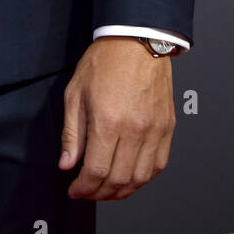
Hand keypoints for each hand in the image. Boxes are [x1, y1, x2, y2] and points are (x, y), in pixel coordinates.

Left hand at [59, 37, 175, 199]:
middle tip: (88, 192)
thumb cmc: (105, 61)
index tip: (75, 190)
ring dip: (122, 191)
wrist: (136, 40)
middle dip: (99, 193)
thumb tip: (67, 163)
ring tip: (107, 190)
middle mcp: (134, 130)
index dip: (83, 188)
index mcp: (107, 121)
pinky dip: (143, 178)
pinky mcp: (167, 128)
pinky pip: (158, 165)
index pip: (96, 171)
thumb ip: (71, 133)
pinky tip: (130, 177)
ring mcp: (154, 130)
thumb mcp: (75, 93)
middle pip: (118, 180)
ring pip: (140, 178)